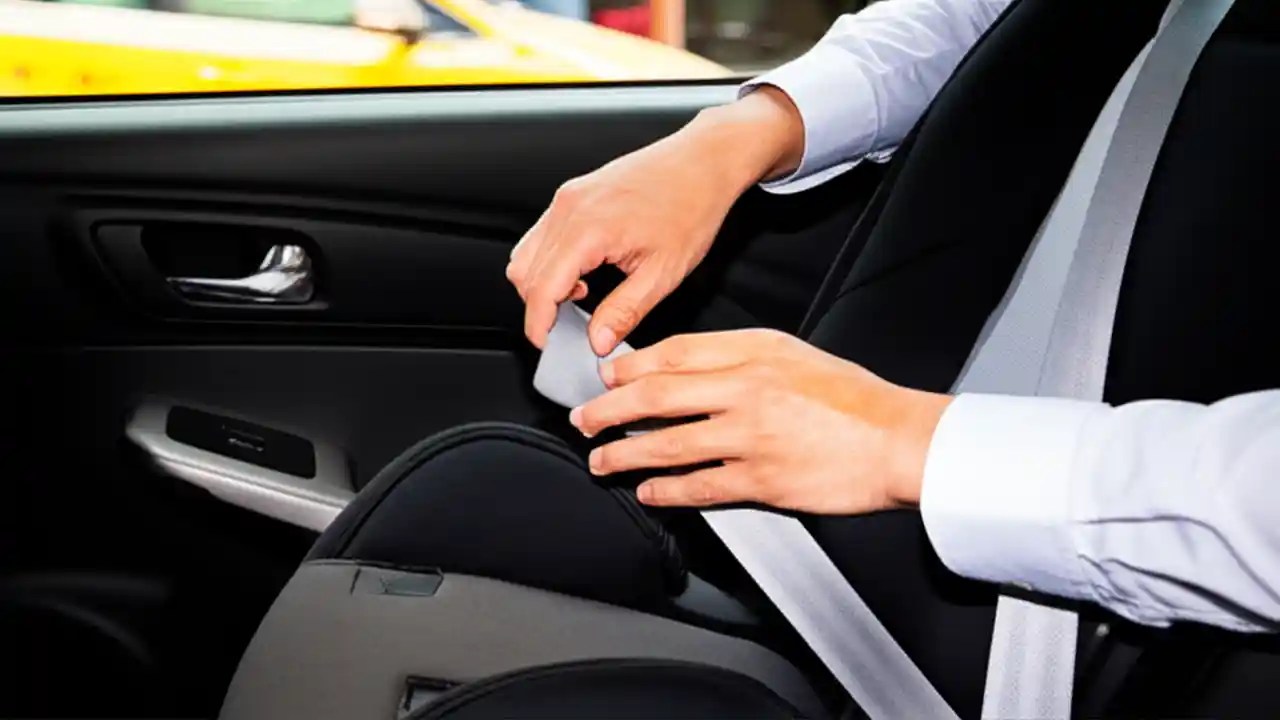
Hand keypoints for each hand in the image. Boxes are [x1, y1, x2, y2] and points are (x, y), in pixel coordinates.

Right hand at [507, 87, 803, 354]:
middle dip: (540, 307)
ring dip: (543, 284)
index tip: (548, 345)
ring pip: (527, 254)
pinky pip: (542, 235)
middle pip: (524, 273)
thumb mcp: (663, 273)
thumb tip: (598, 341)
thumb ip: (624, 311)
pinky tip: (584, 272)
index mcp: (588, 229)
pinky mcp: (573, 192)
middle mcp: (569, 208)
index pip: (540, 289)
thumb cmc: (691, 206)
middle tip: (571, 328)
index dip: (538, 324)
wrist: (703, 161)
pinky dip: (550, 262)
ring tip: (582, 297)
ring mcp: (568, 197)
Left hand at [568, 329, 952, 514]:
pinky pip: (697, 486)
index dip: (628, 366)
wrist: (899, 441)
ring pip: (666, 444)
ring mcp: (749, 437)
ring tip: (603, 461)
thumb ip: (738, 356)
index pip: (673, 353)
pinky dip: (664, 491)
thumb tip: (682, 366)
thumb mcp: (794, 353)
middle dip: (607, 410)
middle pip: (655, 396)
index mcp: (753, 352)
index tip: (606, 377)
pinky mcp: (760, 481)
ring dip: (624, 455)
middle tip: (585, 420)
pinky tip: (648, 492)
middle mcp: (746, 389)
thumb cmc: (853, 400)